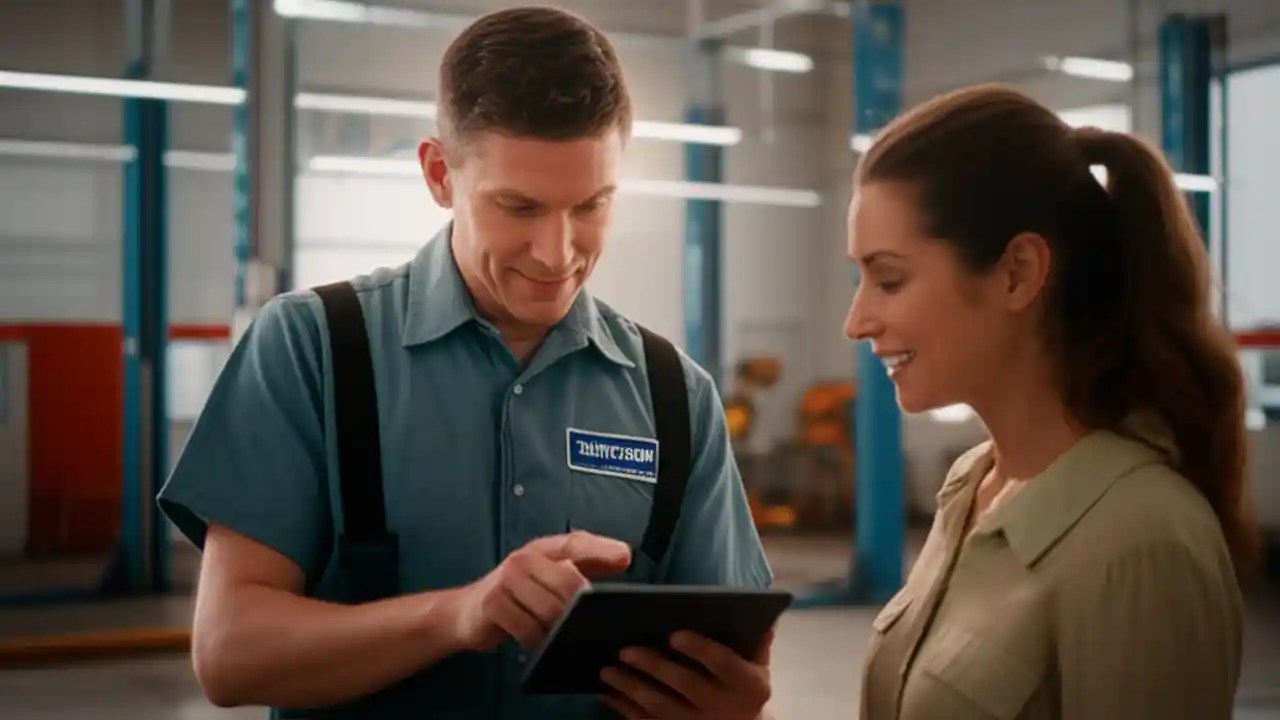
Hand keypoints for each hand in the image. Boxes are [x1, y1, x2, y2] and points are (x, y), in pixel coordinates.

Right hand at [452, 531, 630, 651]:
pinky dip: (536, 639)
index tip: (626, 556)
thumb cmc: (515, 596)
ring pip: (550, 609)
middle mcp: (525, 558)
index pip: (575, 542)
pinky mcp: (493, 604)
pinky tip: (536, 642)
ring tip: (559, 636)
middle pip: (568, 582)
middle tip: (587, 625)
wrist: (464, 613)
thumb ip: (584, 567)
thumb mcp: (547, 576)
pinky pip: (527, 628)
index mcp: (543, 549)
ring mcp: (507, 579)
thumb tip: (624, 557)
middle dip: (581, 607)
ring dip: (558, 628)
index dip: (601, 548)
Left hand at [600, 626, 774, 719]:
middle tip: (625, 649)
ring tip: (608, 670)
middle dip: (654, 666)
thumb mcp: (758, 664)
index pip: (722, 664)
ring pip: (661, 708)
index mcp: (748, 685)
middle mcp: (724, 708)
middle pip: (685, 685)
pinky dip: (625, 710)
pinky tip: (608, 694)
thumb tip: (758, 606)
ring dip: (631, 688)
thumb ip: (757, 638)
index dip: (699, 649)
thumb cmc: (744, 687)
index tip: (674, 634)